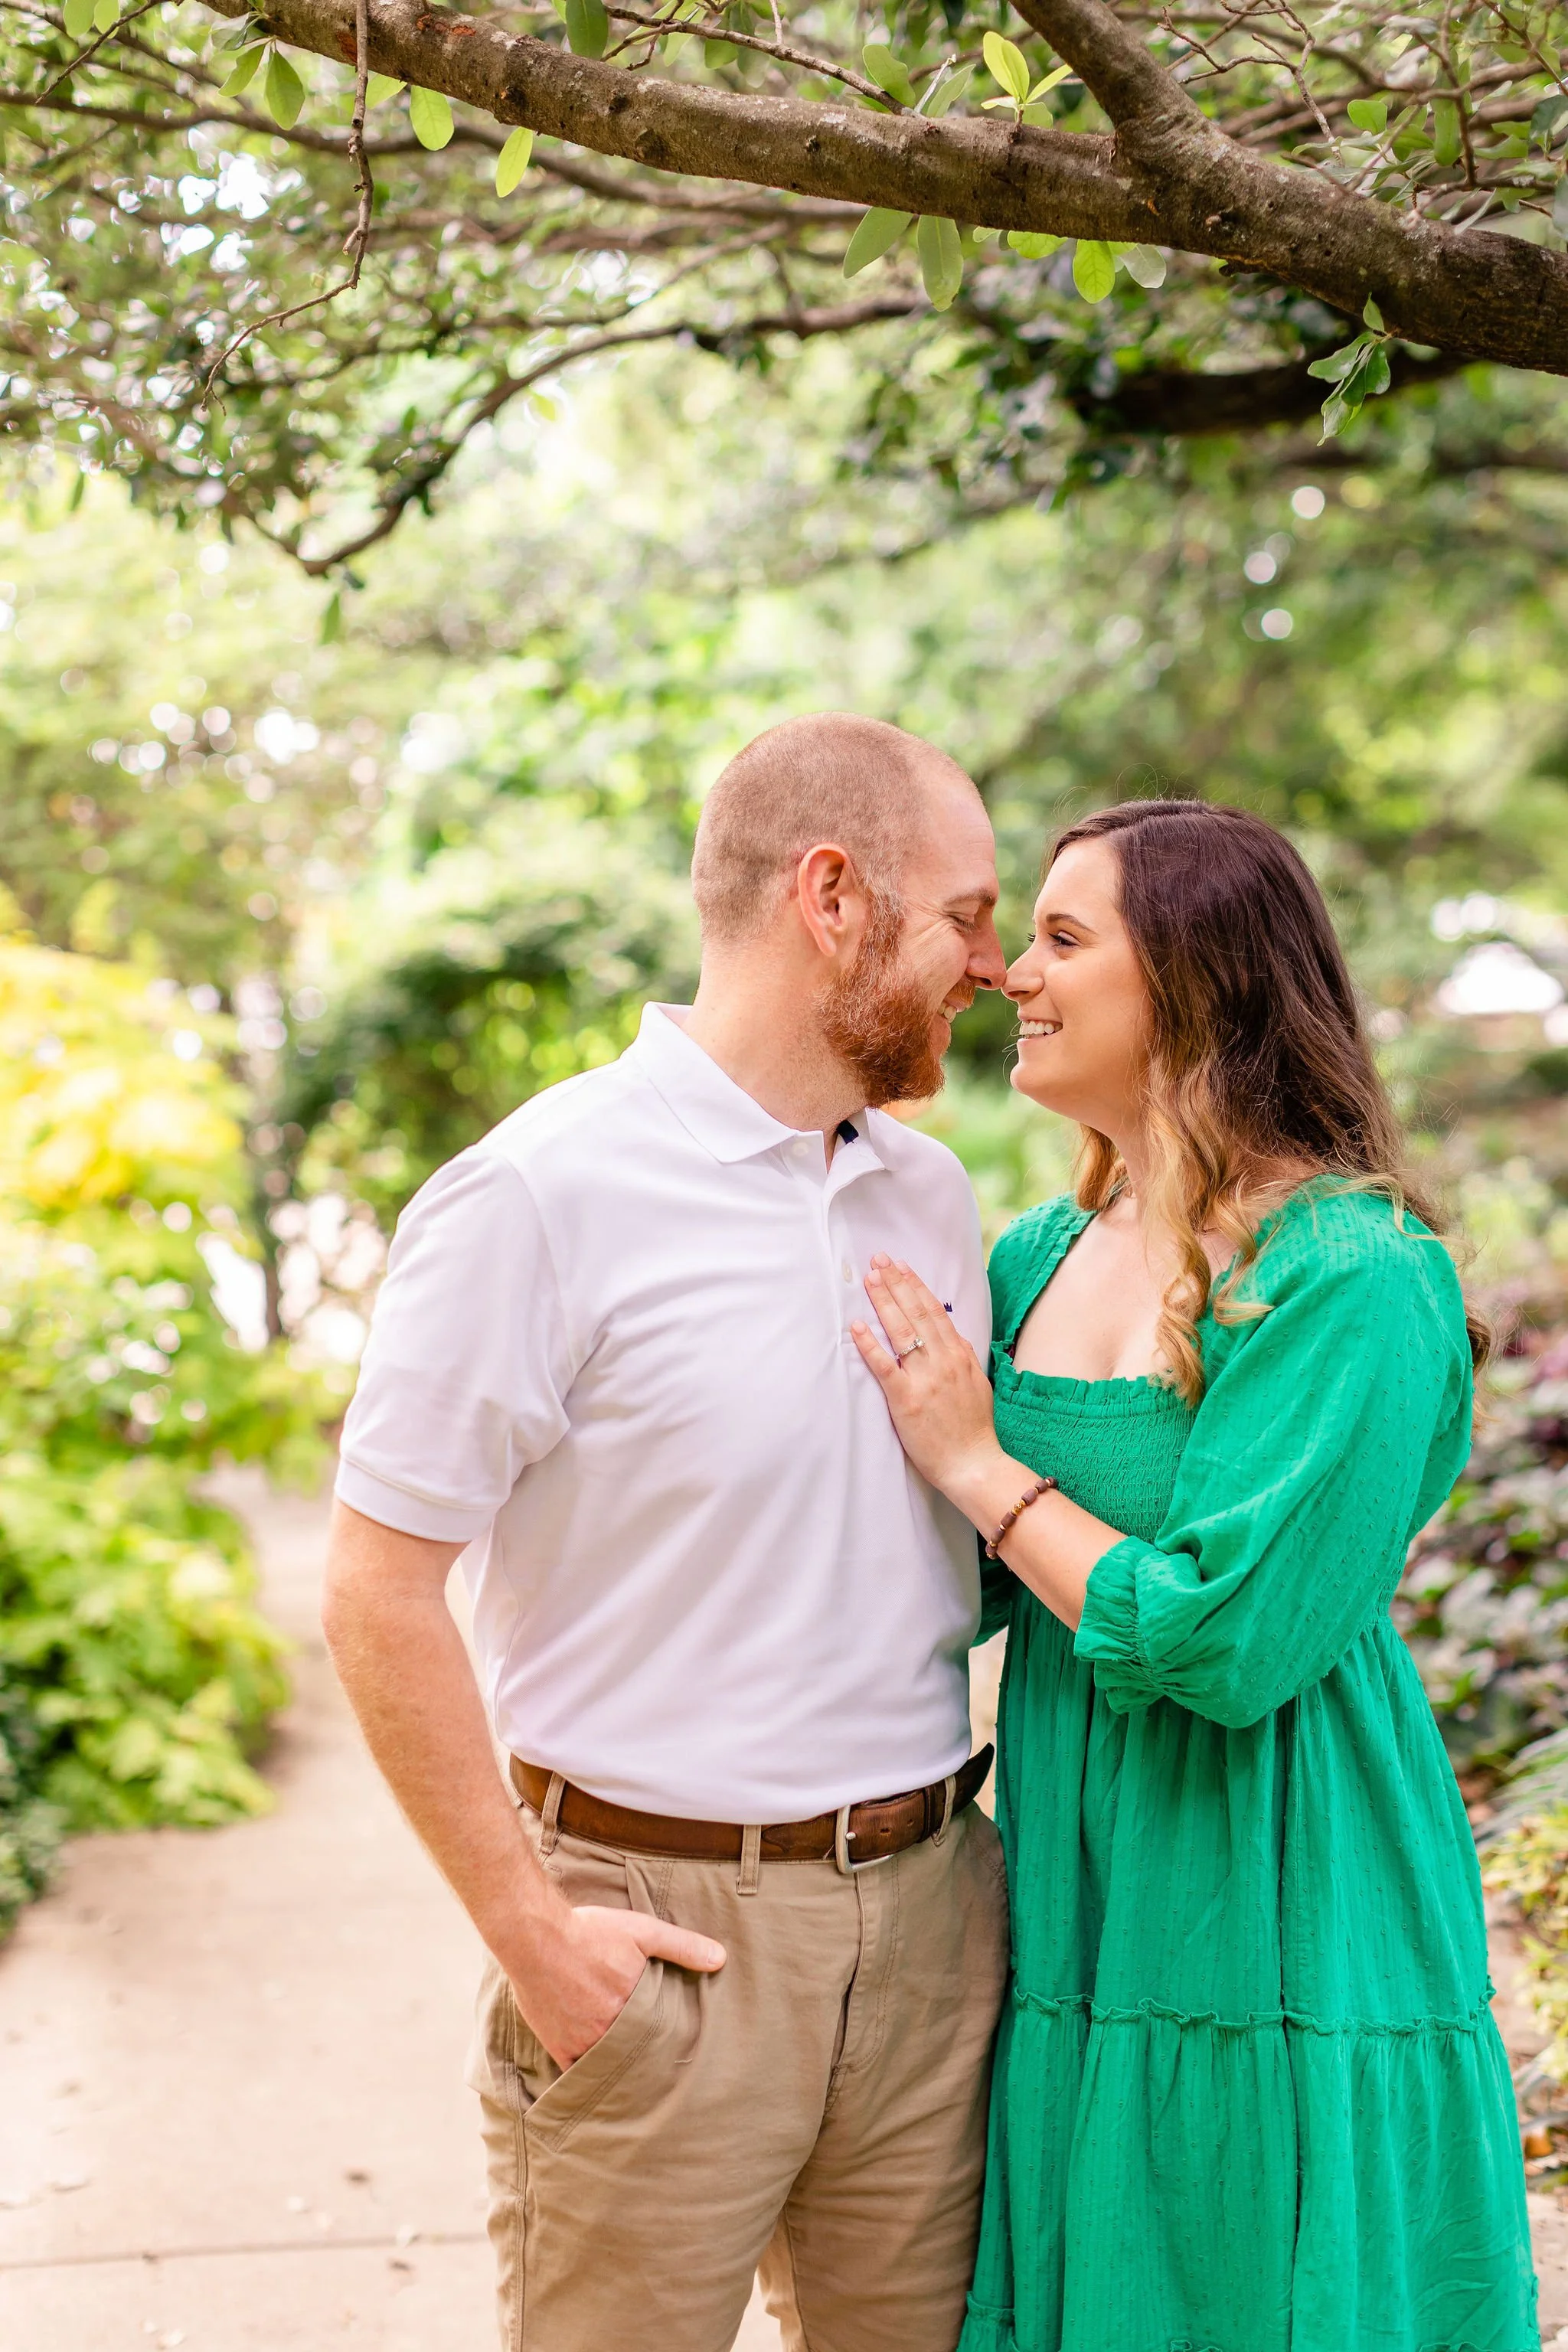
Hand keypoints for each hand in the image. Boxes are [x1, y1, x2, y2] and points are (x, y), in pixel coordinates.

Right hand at [510, 1901, 725, 2070]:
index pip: (663, 2035)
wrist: (536, 1937)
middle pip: (638, 2053)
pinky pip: (579, 2073)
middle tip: (661, 2066)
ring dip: (621, 2066)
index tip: (681, 2048)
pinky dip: (590, 2074)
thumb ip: (682, 1946)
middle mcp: (612, 2031)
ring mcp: (584, 2043)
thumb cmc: (590, 1932)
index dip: (671, 2040)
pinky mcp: (559, 2048)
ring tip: (634, 2072)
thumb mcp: (642, 1930)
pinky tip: (599, 2077)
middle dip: (648, 2057)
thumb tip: (721, 1959)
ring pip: (611, 2065)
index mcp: (637, 2006)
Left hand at [851, 1255, 1003, 1500]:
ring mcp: (925, 1379)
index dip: (915, 1286)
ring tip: (869, 1280)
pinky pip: (885, 1366)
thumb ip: (962, 1358)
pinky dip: (870, 1344)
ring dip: (884, 1302)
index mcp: (960, 1356)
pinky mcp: (906, 1400)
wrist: (975, 1463)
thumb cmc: (974, 1429)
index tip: (901, 1266)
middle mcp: (944, 1361)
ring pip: (902, 1331)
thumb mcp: (976, 1384)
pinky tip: (856, 1326)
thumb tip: (950, 1337)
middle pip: (917, 1313)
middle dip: (896, 1283)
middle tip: (878, 1260)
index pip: (935, 1312)